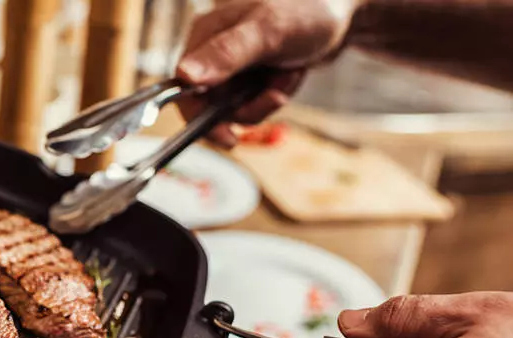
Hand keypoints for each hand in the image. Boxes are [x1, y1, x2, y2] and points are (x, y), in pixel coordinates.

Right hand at [176, 0, 360, 146]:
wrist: (344, 12)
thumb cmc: (308, 10)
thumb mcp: (267, 32)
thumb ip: (226, 54)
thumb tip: (184, 76)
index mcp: (205, 36)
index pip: (183, 89)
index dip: (200, 117)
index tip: (227, 135)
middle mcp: (212, 52)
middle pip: (211, 105)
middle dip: (248, 107)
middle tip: (274, 98)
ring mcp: (232, 66)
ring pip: (235, 108)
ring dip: (266, 101)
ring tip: (287, 75)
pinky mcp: (250, 76)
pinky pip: (254, 103)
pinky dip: (275, 95)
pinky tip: (290, 75)